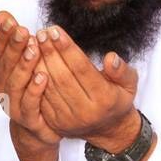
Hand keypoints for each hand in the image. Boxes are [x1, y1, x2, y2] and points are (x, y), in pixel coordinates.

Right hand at [0, 11, 58, 148]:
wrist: (39, 129)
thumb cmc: (32, 89)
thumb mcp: (22, 63)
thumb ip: (13, 40)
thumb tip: (1, 13)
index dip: (1, 35)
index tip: (9, 19)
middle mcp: (2, 88)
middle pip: (5, 65)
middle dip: (13, 46)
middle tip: (23, 30)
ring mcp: (12, 105)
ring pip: (15, 83)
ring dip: (24, 65)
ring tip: (34, 49)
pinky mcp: (27, 119)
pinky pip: (29, 104)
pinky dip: (34, 90)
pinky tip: (44, 76)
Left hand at [34, 25, 139, 149]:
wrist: (107, 130)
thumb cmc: (116, 99)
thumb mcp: (129, 84)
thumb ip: (122, 70)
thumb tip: (111, 57)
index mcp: (105, 99)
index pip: (82, 69)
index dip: (67, 48)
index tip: (55, 30)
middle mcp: (85, 112)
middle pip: (63, 77)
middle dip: (50, 52)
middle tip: (42, 33)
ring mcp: (68, 120)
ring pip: (49, 87)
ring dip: (39, 63)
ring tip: (34, 43)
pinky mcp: (55, 123)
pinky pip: (41, 98)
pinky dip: (34, 78)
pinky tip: (30, 61)